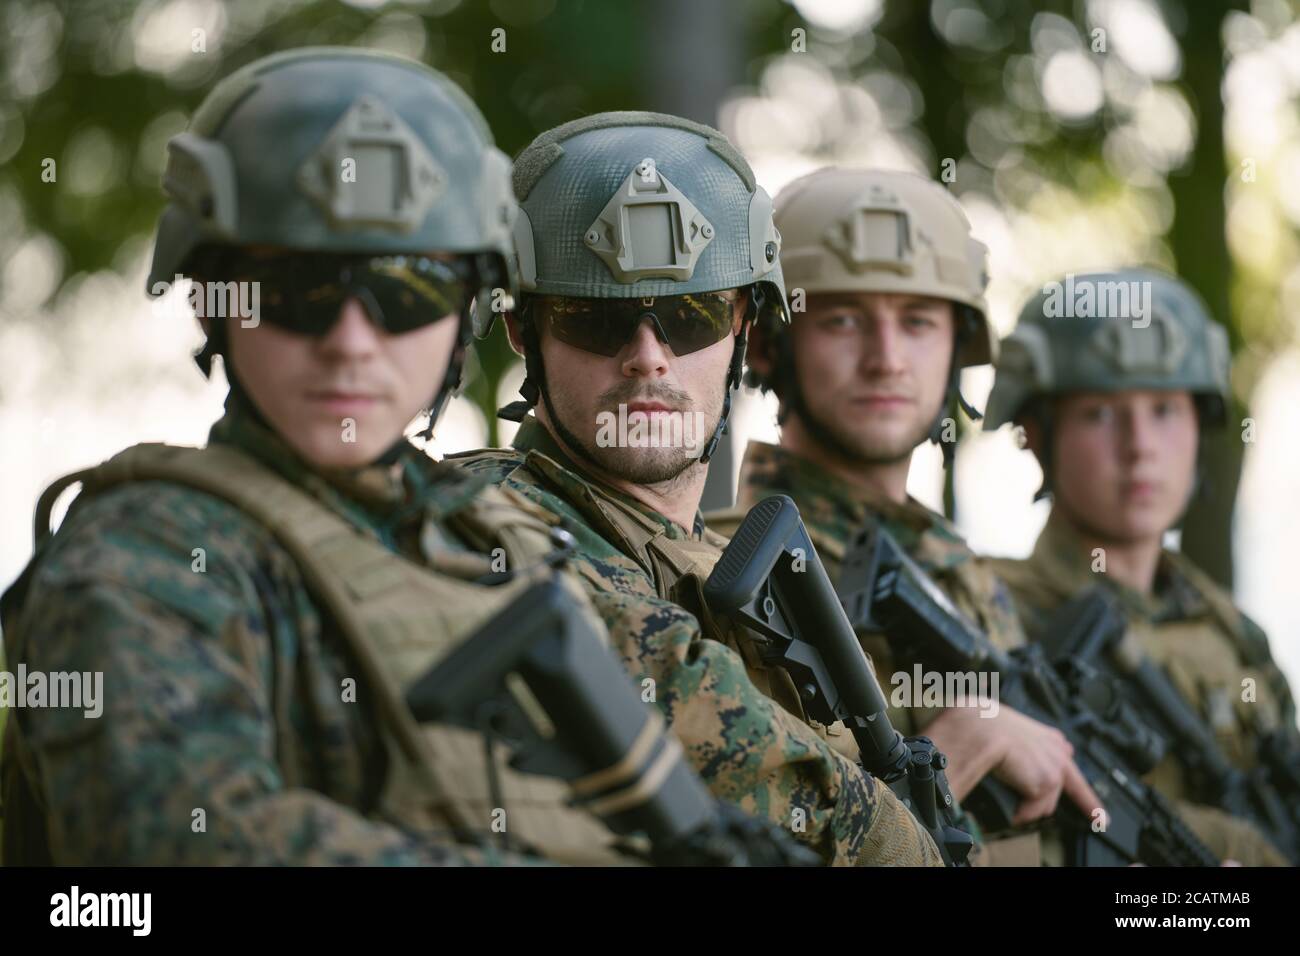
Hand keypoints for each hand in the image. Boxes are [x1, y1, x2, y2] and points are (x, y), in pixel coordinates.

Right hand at [925, 704, 1103, 823]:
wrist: (978, 729)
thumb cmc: (983, 726)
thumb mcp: (1007, 733)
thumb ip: (1021, 750)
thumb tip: (1012, 771)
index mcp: (1050, 739)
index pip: (1072, 767)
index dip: (1086, 794)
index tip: (1100, 812)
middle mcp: (1059, 751)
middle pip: (1066, 789)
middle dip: (1077, 805)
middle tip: (1095, 819)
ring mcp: (1055, 767)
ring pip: (1045, 803)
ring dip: (1026, 805)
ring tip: (1006, 791)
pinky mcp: (1047, 783)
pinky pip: (1032, 810)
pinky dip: (1018, 810)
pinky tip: (1006, 795)